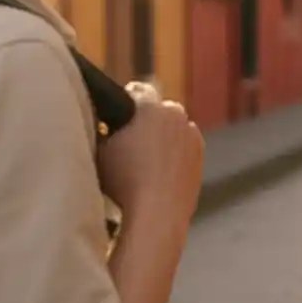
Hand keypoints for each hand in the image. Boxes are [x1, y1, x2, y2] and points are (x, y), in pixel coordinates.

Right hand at [97, 82, 204, 226]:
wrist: (158, 212)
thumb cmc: (123, 182)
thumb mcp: (101, 150)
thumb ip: (104, 128)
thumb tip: (104, 122)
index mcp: (150, 107)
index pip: (138, 90)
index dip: (126, 100)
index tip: (119, 112)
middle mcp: (175, 114)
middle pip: (160, 107)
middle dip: (148, 117)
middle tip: (132, 137)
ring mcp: (192, 133)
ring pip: (175, 126)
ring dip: (165, 134)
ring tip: (147, 156)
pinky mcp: (200, 153)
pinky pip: (185, 144)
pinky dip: (176, 150)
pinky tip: (162, 167)